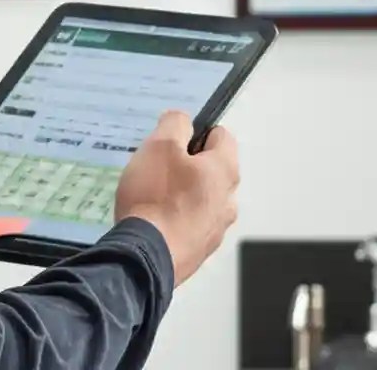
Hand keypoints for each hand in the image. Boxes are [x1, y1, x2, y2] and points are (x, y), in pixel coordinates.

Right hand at [114, 111, 239, 286]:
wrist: (146, 256)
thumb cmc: (155, 196)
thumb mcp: (159, 146)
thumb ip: (174, 124)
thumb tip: (181, 120)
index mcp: (225, 170)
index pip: (222, 135)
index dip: (196, 131)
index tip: (171, 141)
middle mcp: (229, 199)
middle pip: (213, 169)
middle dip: (188, 164)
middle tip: (157, 168)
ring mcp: (217, 228)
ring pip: (203, 198)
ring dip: (184, 193)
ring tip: (153, 197)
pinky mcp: (201, 250)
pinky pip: (192, 224)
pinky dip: (177, 218)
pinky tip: (154, 220)